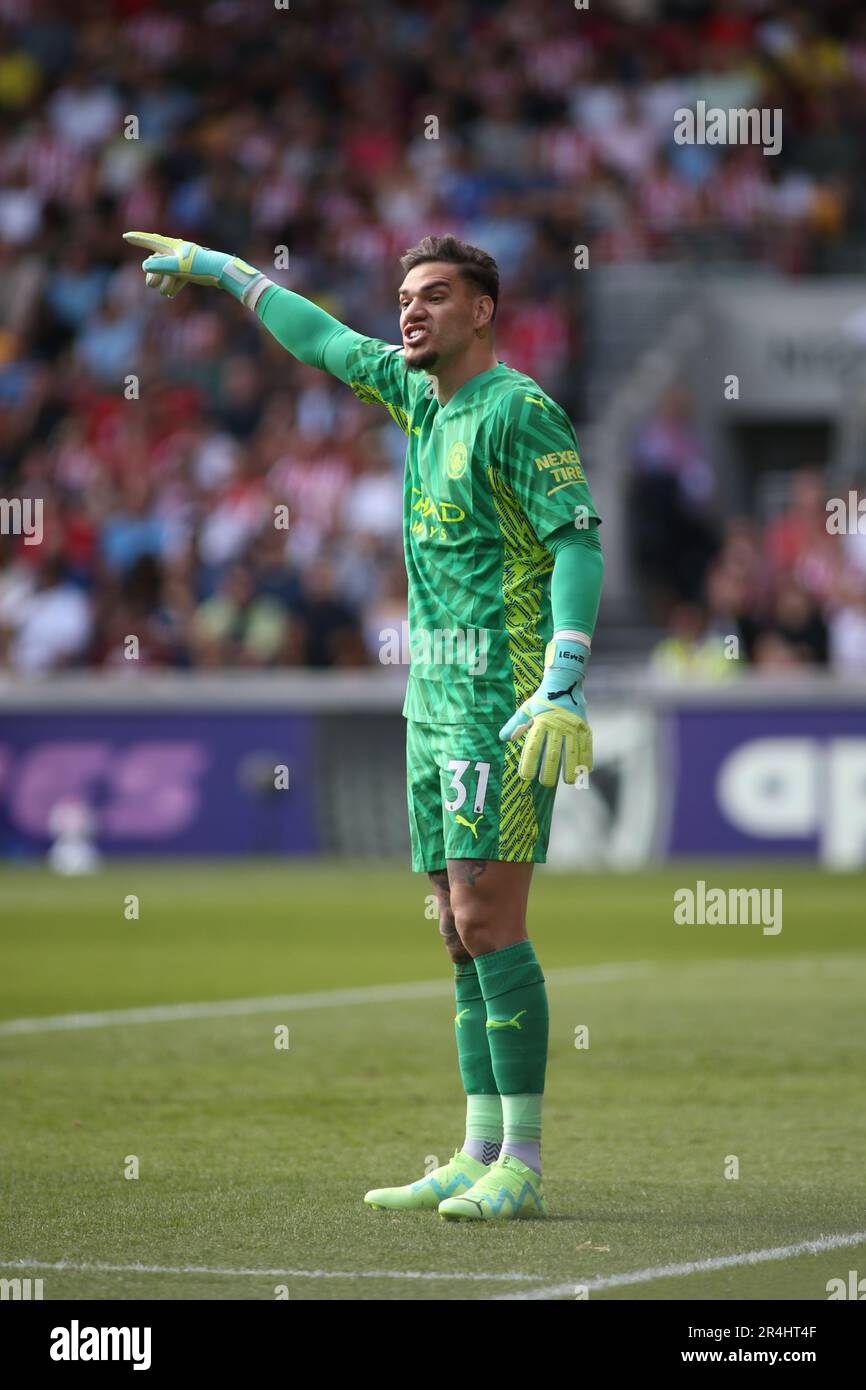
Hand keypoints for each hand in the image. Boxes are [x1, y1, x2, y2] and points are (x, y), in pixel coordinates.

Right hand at [123, 232, 263, 302]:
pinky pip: (177, 277)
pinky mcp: (191, 270)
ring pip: (167, 272)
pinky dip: (174, 285)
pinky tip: (172, 295)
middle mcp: (176, 251)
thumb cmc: (199, 267)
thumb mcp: (177, 267)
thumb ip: (160, 266)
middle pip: (157, 261)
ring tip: (166, 293)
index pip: (150, 241)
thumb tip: (145, 267)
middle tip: (151, 285)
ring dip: (165, 283)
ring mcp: (184, 261)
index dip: (137, 239)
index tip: (125, 236)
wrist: (221, 272)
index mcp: (172, 246)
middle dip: (153, 274)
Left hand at [498, 636, 592, 786]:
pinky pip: (587, 745)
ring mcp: (572, 726)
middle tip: (545, 783)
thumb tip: (502, 738)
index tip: (526, 776)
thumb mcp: (526, 709)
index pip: (533, 746)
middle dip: (550, 769)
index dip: (529, 762)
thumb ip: (515, 724)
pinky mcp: (584, 726)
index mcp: (541, 722)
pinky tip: (586, 770)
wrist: (564, 681)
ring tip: (569, 781)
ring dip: (571, 767)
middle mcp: (557, 725)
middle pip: (553, 752)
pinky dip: (587, 758)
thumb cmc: (542, 698)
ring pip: (572, 751)